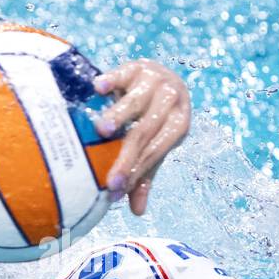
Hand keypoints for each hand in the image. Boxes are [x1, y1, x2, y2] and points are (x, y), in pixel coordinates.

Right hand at [91, 59, 191, 215]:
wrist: (161, 76)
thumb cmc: (157, 119)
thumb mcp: (156, 143)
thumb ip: (145, 173)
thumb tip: (137, 211)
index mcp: (180, 124)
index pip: (156, 151)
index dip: (136, 171)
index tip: (114, 190)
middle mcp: (172, 101)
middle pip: (146, 132)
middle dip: (126, 156)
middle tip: (107, 176)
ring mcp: (155, 80)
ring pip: (137, 102)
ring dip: (120, 115)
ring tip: (101, 130)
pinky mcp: (136, 66)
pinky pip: (122, 73)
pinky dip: (111, 81)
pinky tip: (98, 89)